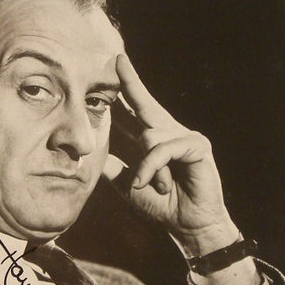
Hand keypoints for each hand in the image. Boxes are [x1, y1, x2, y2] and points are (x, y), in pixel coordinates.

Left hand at [103, 54, 239, 257]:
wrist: (187, 225)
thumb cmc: (160, 204)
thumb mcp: (126, 183)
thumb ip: (110, 165)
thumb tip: (87, 150)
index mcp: (151, 138)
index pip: (133, 109)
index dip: (124, 88)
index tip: (114, 64)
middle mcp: (168, 131)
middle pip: (144, 103)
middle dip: (130, 82)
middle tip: (116, 59)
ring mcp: (184, 135)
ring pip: (150, 136)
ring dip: (145, 167)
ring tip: (151, 185)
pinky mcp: (197, 145)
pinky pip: (163, 149)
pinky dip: (153, 168)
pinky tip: (154, 184)